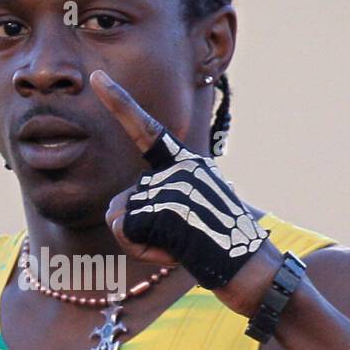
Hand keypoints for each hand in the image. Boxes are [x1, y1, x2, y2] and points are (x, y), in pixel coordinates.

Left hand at [91, 69, 283, 316]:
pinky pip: (127, 232)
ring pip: (121, 217)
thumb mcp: (188, 217)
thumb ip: (157, 205)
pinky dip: (142, 252)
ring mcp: (178, 184)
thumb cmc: (217, 251)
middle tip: (180, 246)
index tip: (97, 78)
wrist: (252, 271)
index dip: (120, 104)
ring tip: (182, 250)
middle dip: (138, 233)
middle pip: (123, 199)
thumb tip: (115, 217)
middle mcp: (182, 167)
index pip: (147, 131)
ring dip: (141, 245)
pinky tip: (175, 257)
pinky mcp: (171, 206)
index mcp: (187, 165)